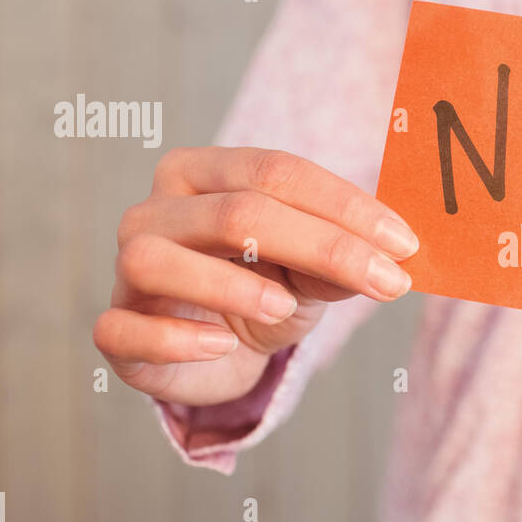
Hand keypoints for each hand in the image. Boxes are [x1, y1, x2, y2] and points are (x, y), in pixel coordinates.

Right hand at [93, 146, 418, 406]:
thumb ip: (339, 259)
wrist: (219, 350)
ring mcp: (125, 267)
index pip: (275, 171)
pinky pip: (124, 327)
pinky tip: (223, 345)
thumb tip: (392, 259)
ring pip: (158, 260)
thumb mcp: (312, 272)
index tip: (406, 243)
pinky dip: (176, 338)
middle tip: (387, 282)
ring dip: (229, 285)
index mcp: (205, 173)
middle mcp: (156, 209)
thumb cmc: (266, 290)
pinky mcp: (115, 327)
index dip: (345, 206)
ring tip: (284, 307)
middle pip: (234, 213)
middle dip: (322, 246)